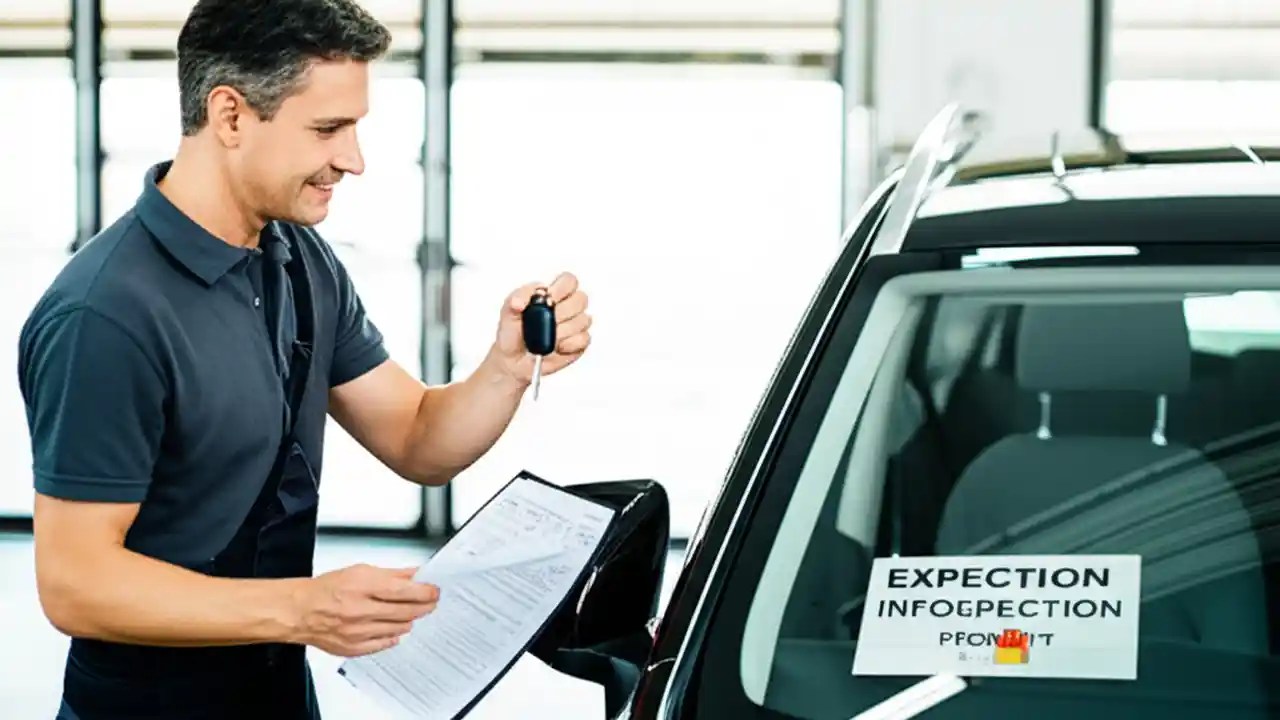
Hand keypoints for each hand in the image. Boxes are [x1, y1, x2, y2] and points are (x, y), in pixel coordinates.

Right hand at [290, 564, 438, 656]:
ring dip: (410, 619)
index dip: (424, 591)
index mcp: (361, 586)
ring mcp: (356, 632)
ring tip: (411, 612)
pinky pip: (385, 643)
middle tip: (431, 601)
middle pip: (405, 611)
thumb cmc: (327, 590)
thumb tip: (416, 574)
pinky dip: (394, 635)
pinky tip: (395, 627)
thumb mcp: (361, 571)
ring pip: (399, 628)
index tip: (434, 590)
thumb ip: (392, 574)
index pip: (403, 591)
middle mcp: (359, 610)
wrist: (300, 611)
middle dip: (424, 606)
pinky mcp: (354, 648)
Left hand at [492, 271, 591, 385]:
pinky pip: (584, 339)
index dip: (562, 288)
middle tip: (545, 321)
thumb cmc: (512, 333)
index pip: (569, 281)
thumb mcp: (507, 311)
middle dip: (561, 312)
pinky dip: (568, 344)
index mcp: (552, 294)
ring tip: (546, 337)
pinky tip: (556, 346)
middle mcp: (566, 307)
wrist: (513, 360)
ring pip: (582, 320)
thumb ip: (515, 299)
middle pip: (581, 299)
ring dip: (562, 331)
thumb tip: (519, 302)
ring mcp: (575, 325)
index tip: (549, 300)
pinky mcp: (579, 344)